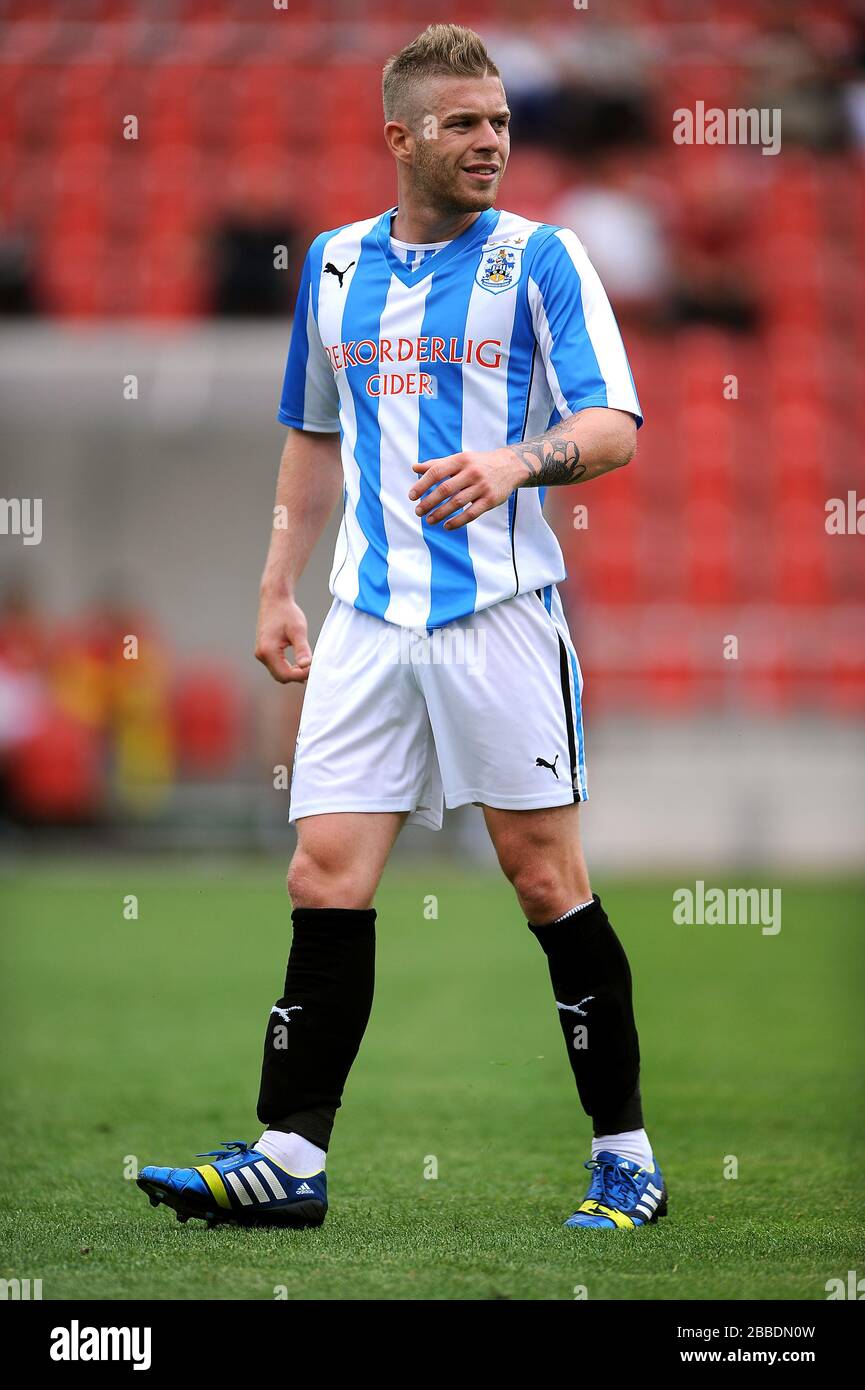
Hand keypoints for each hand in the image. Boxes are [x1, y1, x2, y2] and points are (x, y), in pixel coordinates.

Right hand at [255, 593, 312, 683]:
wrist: (275, 599)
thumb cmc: (287, 612)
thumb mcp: (298, 630)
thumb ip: (302, 649)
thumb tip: (306, 665)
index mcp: (268, 651)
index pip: (286, 674)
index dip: (301, 675)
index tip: (314, 667)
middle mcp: (261, 655)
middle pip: (281, 677)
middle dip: (297, 676)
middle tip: (313, 668)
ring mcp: (261, 653)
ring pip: (278, 673)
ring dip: (293, 673)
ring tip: (308, 666)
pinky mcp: (263, 650)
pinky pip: (275, 666)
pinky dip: (287, 667)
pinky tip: (300, 662)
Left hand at [408, 448, 525, 528]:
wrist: (510, 466)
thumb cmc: (478, 464)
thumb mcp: (460, 459)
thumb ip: (437, 464)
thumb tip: (414, 467)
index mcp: (460, 460)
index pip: (436, 472)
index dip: (422, 485)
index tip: (412, 496)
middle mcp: (471, 472)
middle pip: (445, 489)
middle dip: (429, 502)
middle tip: (418, 511)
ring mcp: (482, 487)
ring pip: (457, 503)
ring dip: (440, 514)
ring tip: (429, 521)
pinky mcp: (490, 500)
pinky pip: (471, 514)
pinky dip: (457, 521)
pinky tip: (446, 526)